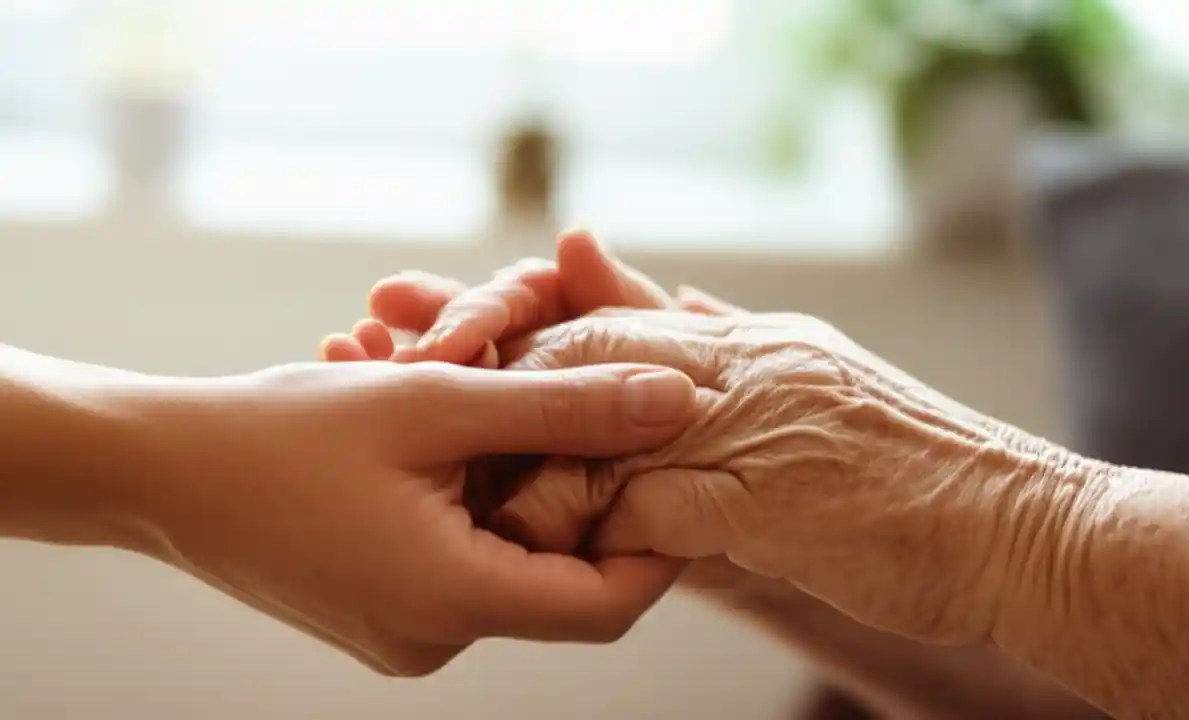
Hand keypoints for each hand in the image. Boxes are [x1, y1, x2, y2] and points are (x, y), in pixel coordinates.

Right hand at [319, 231, 755, 594]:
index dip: (658, 541)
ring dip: (508, 469)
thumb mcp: (438, 400)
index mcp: (453, 602)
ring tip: (472, 387)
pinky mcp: (381, 608)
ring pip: (503, 547)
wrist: (155, 469)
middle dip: (571, 477)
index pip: (608, 604)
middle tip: (569, 399)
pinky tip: (426, 421)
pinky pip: (454, 549)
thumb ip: (568, 405)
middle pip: (555, 568)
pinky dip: (462, 487)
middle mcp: (433, 637)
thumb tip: (677, 403)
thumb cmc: (283, 433)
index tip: (676, 467)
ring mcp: (403, 630)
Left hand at [498, 308, 1076, 646]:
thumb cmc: (926, 474)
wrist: (1020, 528)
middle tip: (397, 330)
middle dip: (491, 332)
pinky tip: (541, 535)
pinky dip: (587, 514)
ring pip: (598, 409)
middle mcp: (747, 366)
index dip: (537, 301)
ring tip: (456, 451)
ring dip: (523, 433)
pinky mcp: (763, 497)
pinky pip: (645, 496)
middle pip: (588, 337)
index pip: (625, 309)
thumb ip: (747, 346)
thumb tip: (690, 302)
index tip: (460, 301)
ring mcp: (754, 425)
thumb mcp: (825, 383)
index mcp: (759, 342)